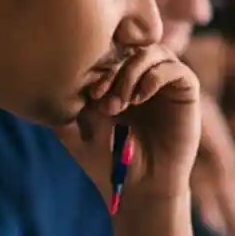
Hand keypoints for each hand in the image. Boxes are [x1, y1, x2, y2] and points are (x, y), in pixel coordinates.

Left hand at [58, 45, 201, 203]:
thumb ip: (64, 105)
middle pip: (131, 47)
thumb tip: (46, 76)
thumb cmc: (109, 162)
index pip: (110, 52)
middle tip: (101, 99)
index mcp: (120, 82)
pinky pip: (177, 69)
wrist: (142, 188)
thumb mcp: (75, 131)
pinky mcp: (187, 94)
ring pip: (154, 52)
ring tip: (121, 101)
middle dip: (113, 69)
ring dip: (133, 71)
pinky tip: (139, 99)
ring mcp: (166, 85)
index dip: (98, 65)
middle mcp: (145, 79)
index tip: (88, 95)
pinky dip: (155, 77)